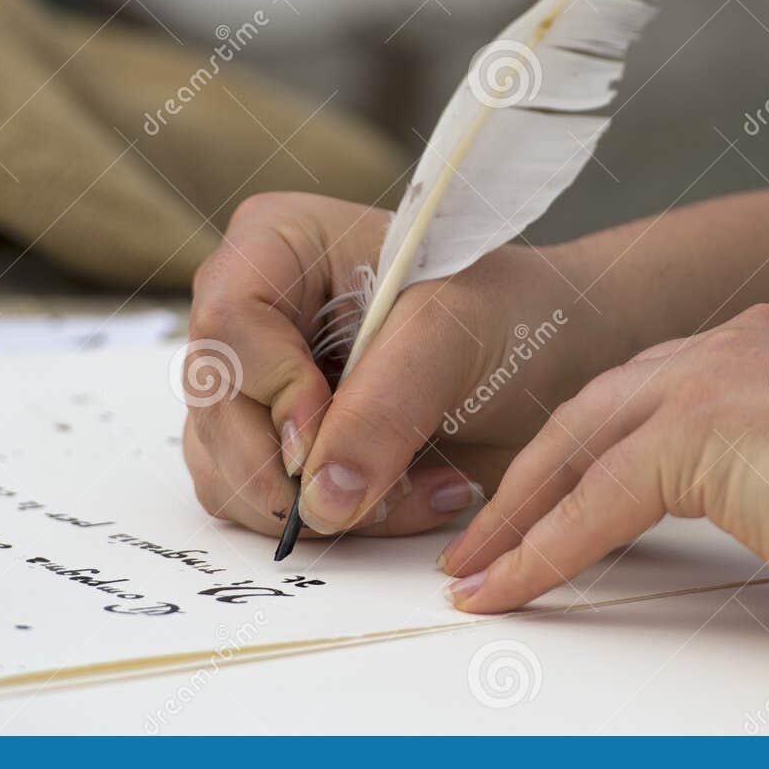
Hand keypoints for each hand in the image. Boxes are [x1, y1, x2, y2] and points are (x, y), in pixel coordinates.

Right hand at [182, 192, 591, 538]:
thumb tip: (320, 499)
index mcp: (276, 243)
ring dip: (324, 508)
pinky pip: (260, 508)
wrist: (553, 364)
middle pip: (216, 410)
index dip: (272, 390)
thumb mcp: (456, 339)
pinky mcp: (271, 448)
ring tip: (422, 487)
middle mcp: (248, 314)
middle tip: (390, 486)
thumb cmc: (511, 316)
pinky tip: (411, 497)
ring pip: (228, 472)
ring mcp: (252, 387)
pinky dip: (334, 525)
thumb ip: (385, 407)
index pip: (226, 322)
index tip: (328, 437)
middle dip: (299, 471)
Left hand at [439, 304, 768, 619]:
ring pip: (576, 452)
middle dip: (529, 478)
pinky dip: (543, 551)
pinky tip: (506, 587)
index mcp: (761, 347)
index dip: (588, 449)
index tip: (551, 492)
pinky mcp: (690, 438)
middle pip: (592, 414)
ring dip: (517, 516)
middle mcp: (725, 348)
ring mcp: (705, 383)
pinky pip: (591, 505)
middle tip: (482, 530)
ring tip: (476, 567)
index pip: (644, 395)